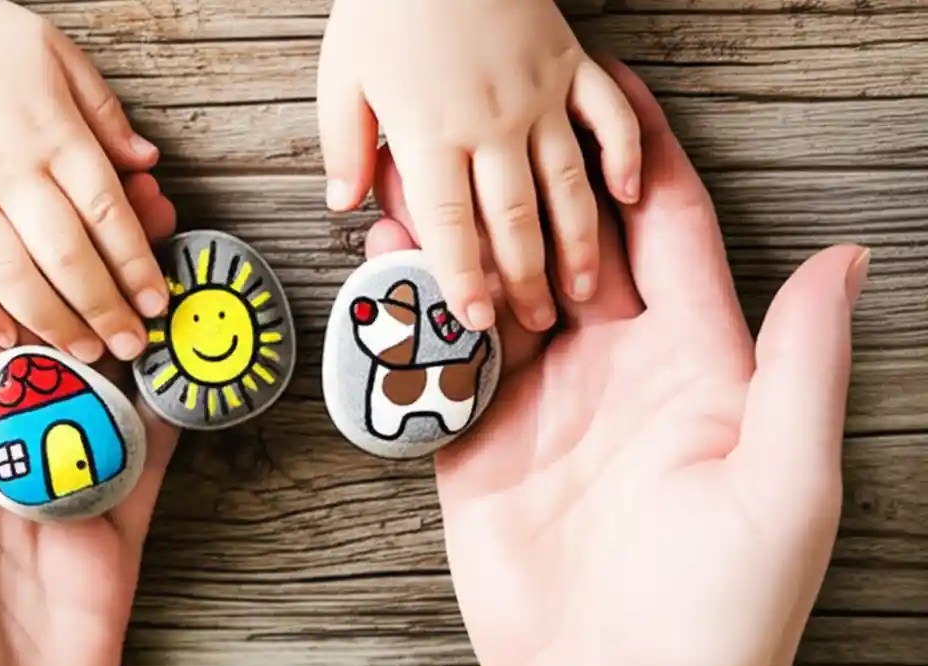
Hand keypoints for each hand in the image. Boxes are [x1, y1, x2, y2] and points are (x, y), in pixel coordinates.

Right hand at [0, 0, 173, 362]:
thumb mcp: (56, 54)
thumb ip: (104, 114)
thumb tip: (146, 164)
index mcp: (53, 133)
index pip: (108, 214)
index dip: (137, 266)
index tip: (158, 303)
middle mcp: (8, 168)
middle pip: (68, 257)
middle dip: (106, 310)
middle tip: (132, 346)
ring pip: (12, 276)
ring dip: (53, 322)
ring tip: (84, 353)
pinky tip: (7, 335)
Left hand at [0, 178, 178, 665]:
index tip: (18, 218)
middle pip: (29, 355)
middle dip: (68, 286)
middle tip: (117, 224)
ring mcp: (51, 504)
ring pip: (94, 397)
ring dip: (128, 336)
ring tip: (169, 273)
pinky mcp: (108, 546)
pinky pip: (144, 467)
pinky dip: (174, 417)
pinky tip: (195, 366)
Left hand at [318, 0, 640, 335]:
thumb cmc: (385, 4)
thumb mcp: (342, 75)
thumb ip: (343, 145)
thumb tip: (341, 205)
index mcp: (430, 134)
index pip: (448, 226)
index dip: (461, 280)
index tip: (473, 323)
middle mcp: (490, 125)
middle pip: (512, 219)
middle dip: (523, 280)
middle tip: (533, 327)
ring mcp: (538, 96)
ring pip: (565, 183)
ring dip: (577, 241)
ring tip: (583, 290)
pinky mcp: (570, 65)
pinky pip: (606, 115)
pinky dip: (624, 153)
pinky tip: (630, 194)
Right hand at [365, 61, 864, 665]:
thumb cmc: (726, 609)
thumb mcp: (786, 482)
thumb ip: (802, 365)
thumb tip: (845, 254)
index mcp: (691, 360)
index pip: (664, 227)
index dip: (638, 152)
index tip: (607, 85)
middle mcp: (611, 368)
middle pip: (562, 243)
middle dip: (525, 177)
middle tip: (480, 118)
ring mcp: (539, 406)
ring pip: (490, 293)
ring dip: (456, 239)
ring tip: (412, 185)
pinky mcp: (477, 450)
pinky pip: (437, 368)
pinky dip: (409, 321)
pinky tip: (382, 279)